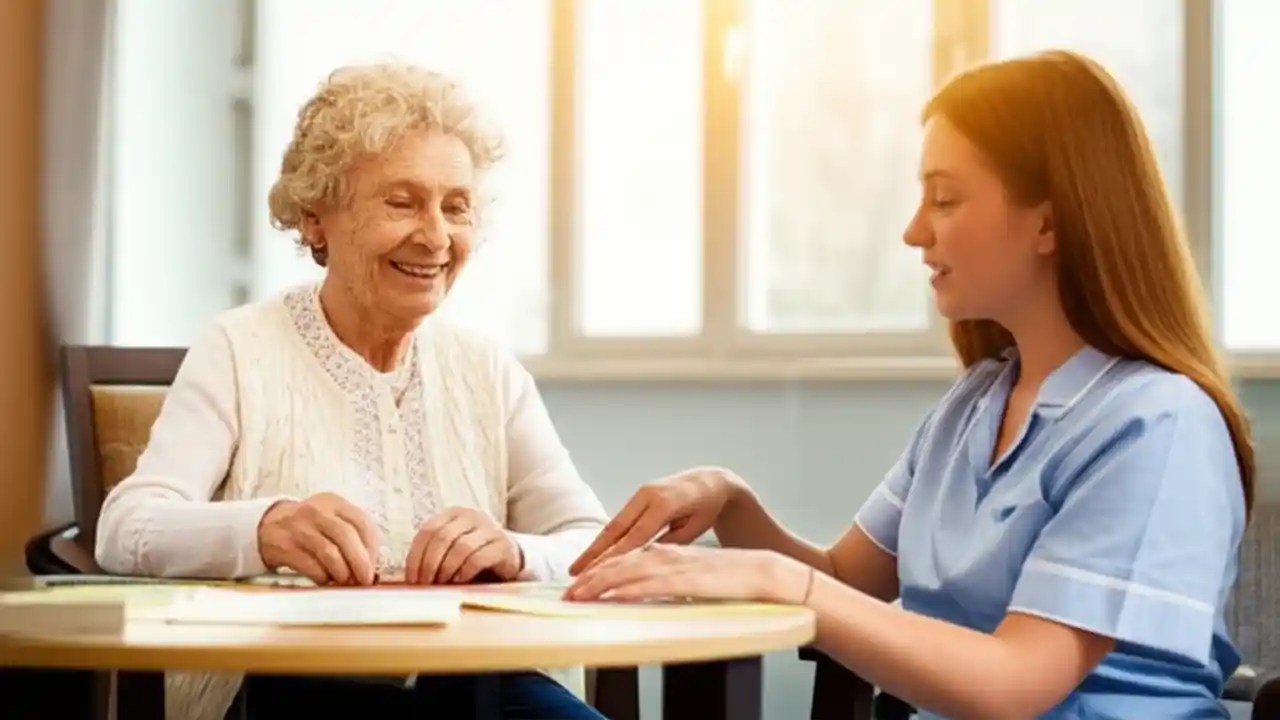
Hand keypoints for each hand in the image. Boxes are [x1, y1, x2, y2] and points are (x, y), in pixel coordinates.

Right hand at [257, 492, 379, 585]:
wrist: (269, 526)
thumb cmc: (310, 526)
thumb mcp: (330, 519)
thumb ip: (351, 535)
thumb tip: (369, 566)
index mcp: (334, 503)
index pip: (361, 522)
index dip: (371, 547)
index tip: (373, 564)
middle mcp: (317, 512)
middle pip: (346, 536)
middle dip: (360, 562)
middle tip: (365, 579)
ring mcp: (299, 528)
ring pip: (329, 553)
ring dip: (341, 572)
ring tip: (344, 580)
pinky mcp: (285, 547)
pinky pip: (311, 566)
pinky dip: (322, 577)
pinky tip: (325, 580)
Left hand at [405, 507, 523, 584]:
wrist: (508, 556)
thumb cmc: (472, 555)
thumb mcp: (451, 548)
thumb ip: (433, 553)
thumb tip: (411, 575)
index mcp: (454, 513)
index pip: (428, 530)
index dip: (416, 555)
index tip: (412, 578)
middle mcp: (472, 516)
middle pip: (443, 537)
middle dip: (430, 564)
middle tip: (426, 583)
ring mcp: (490, 529)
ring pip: (461, 547)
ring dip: (447, 569)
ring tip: (442, 583)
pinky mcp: (503, 546)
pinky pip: (479, 558)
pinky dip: (464, 572)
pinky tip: (459, 581)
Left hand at [564, 544, 810, 604]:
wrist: (766, 571)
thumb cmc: (731, 577)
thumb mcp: (693, 574)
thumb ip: (670, 577)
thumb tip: (647, 589)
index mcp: (668, 551)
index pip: (626, 557)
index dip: (600, 569)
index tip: (579, 584)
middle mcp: (668, 553)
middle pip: (621, 561)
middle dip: (591, 577)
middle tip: (567, 593)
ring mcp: (677, 565)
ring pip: (630, 570)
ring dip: (601, 583)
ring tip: (578, 595)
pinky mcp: (688, 579)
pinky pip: (652, 583)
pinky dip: (629, 589)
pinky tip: (612, 596)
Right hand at [569, 467, 744, 574]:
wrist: (710, 480)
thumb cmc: (708, 507)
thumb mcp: (696, 527)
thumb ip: (670, 542)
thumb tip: (646, 559)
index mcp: (664, 503)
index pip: (635, 535)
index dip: (616, 556)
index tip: (598, 574)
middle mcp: (647, 495)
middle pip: (615, 528)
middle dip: (593, 552)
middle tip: (574, 572)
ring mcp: (641, 494)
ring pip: (613, 525)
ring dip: (595, 547)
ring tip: (578, 567)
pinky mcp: (638, 497)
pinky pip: (620, 521)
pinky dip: (606, 538)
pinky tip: (594, 555)